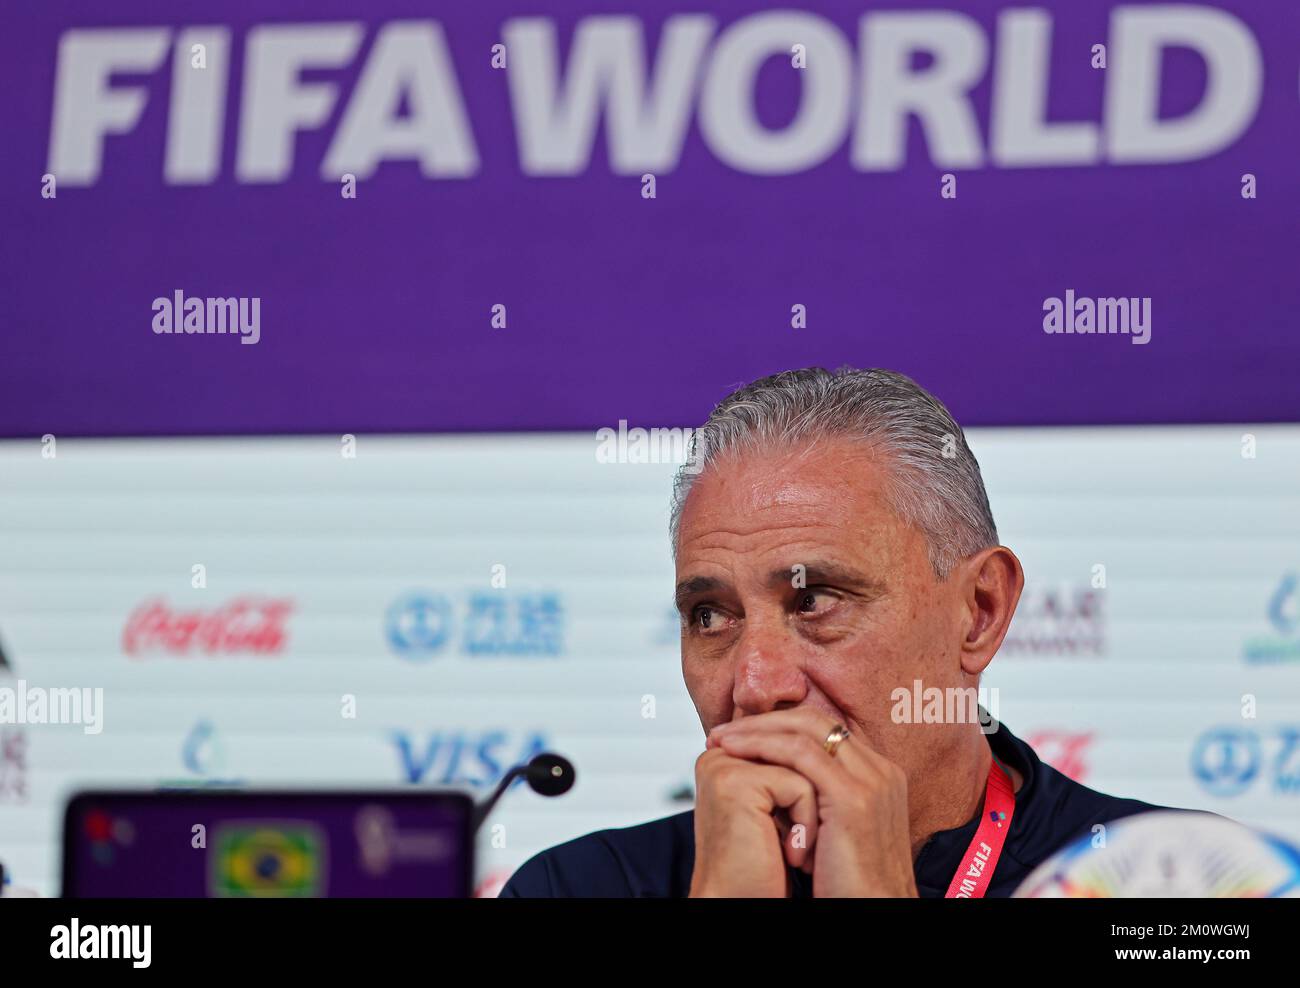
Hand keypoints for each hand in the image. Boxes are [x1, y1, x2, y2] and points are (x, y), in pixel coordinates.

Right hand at [688, 746, 819, 896]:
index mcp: (727, 755)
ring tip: (798, 848)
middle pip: (797, 750)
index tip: (799, 827)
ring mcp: (725, 764)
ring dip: (811, 814)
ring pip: (803, 767)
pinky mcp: (736, 781)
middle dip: (810, 797)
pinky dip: (806, 824)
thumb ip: (787, 768)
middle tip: (808, 839)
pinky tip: (790, 854)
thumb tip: (827, 739)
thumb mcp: (777, 807)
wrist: (742, 902)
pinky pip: (799, 786)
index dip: (810, 783)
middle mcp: (720, 754)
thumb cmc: (764, 865)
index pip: (789, 741)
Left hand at [708, 709, 917, 897]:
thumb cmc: (847, 885)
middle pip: (816, 720)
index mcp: (879, 777)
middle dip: (765, 720)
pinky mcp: (854, 798)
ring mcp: (871, 782)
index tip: (740, 736)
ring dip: (757, 729)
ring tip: (721, 739)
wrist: (872, 915)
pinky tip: (735, 751)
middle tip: (724, 731)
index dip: (780, 727)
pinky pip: (801, 754)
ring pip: (806, 729)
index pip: (824, 730)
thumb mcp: (837, 833)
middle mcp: (881, 772)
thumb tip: (781, 785)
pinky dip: (763, 746)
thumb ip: (821, 801)